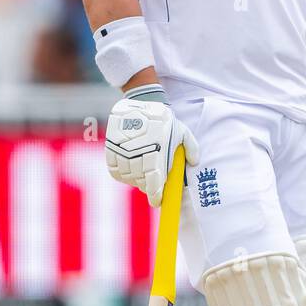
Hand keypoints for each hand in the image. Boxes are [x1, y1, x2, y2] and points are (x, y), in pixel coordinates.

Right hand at [104, 88, 197, 206]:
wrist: (140, 104)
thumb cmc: (164, 120)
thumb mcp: (182, 131)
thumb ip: (191, 147)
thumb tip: (194, 162)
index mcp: (155, 153)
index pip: (154, 183)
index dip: (155, 196)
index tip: (158, 202)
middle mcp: (137, 155)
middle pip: (141, 183)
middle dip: (148, 187)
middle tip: (154, 185)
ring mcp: (122, 153)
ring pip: (128, 178)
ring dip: (136, 180)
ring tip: (143, 173)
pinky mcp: (110, 151)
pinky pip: (115, 172)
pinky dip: (122, 175)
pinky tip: (130, 170)